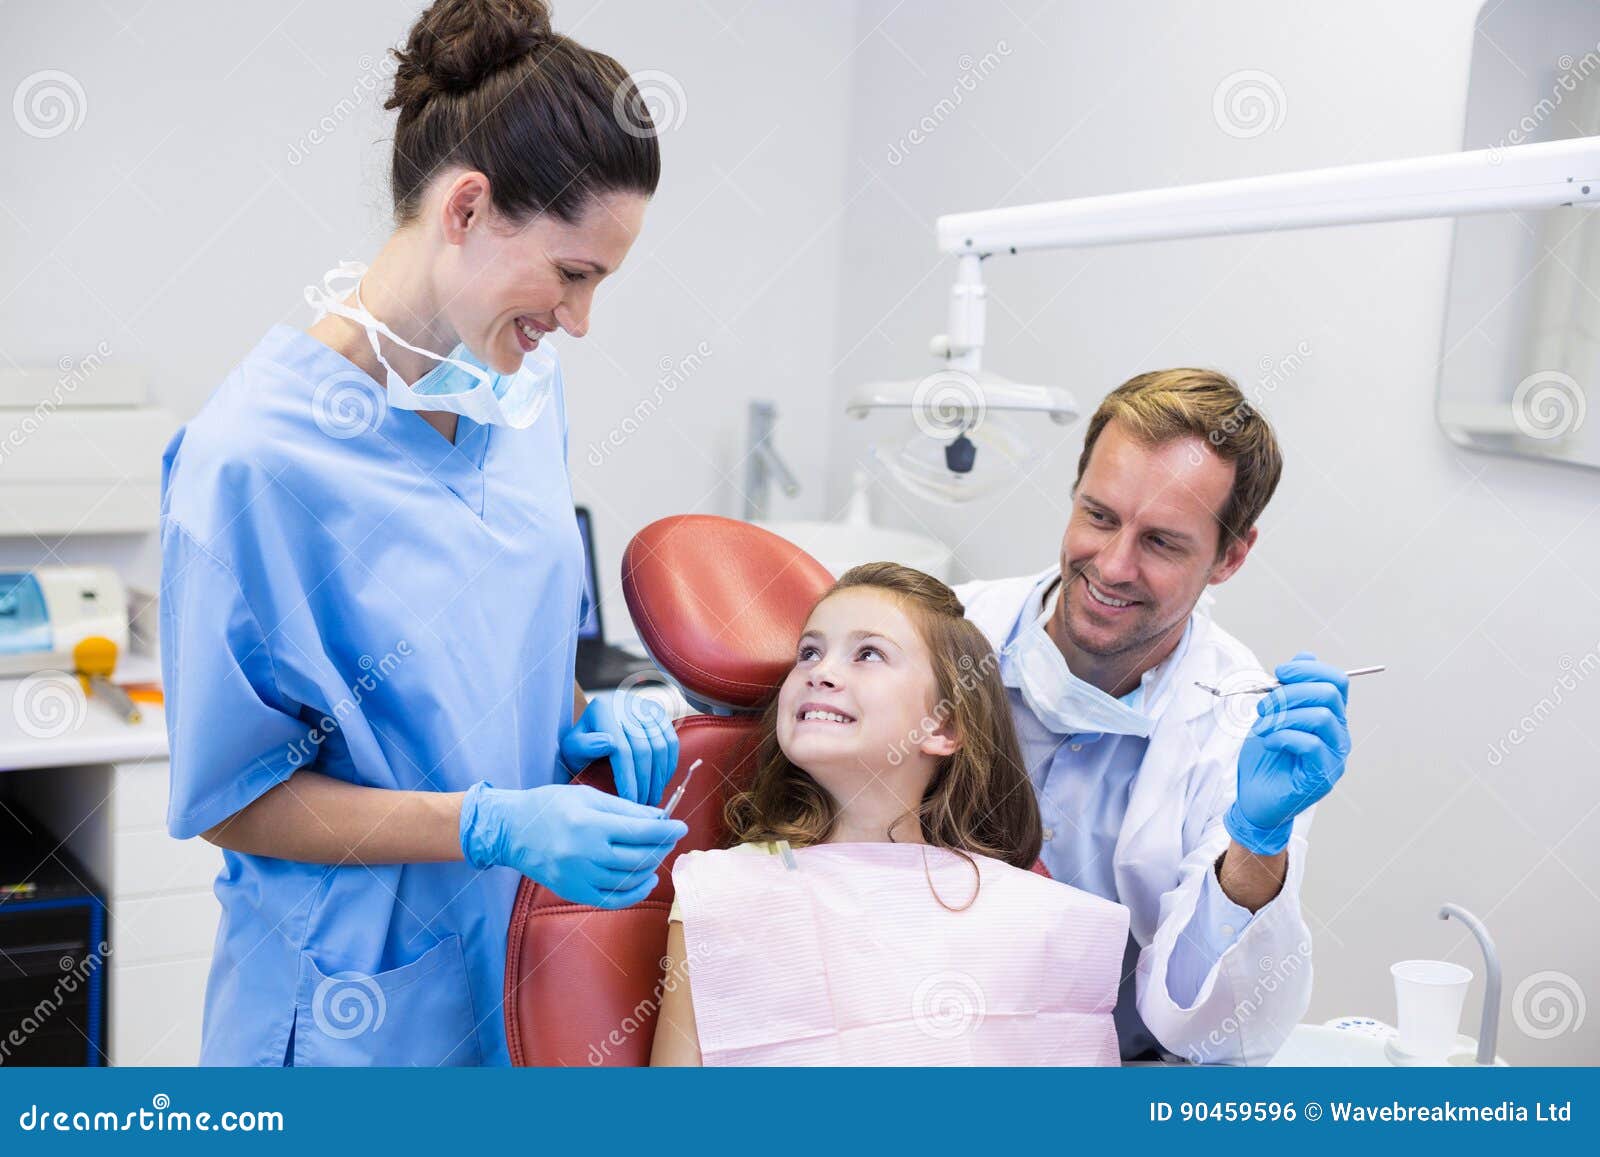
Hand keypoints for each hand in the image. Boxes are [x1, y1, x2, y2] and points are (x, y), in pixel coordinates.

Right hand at [459, 781, 686, 908]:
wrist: (512, 830)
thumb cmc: (552, 806)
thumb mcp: (589, 797)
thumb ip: (626, 809)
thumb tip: (660, 817)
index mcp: (591, 824)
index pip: (641, 830)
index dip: (666, 830)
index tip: (681, 827)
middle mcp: (586, 853)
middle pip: (640, 856)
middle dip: (662, 847)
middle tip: (670, 838)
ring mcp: (579, 876)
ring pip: (630, 878)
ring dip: (651, 867)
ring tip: (658, 854)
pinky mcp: (573, 892)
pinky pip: (613, 899)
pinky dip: (634, 893)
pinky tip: (646, 880)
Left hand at [559, 694, 678, 806]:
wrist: (592, 730)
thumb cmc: (581, 746)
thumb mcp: (572, 747)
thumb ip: (584, 746)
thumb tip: (608, 743)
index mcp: (603, 709)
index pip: (622, 748)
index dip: (628, 778)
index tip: (629, 801)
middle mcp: (627, 704)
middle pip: (644, 749)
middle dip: (645, 782)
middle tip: (642, 805)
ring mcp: (646, 708)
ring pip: (661, 747)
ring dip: (659, 777)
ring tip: (651, 798)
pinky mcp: (660, 715)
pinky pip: (672, 742)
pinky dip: (668, 766)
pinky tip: (660, 783)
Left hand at [1225, 652, 1351, 855]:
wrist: (1254, 798)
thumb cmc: (1265, 758)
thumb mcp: (1273, 714)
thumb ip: (1290, 688)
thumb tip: (1306, 655)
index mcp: (1330, 716)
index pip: (1337, 681)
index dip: (1309, 670)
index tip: (1280, 672)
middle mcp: (1338, 734)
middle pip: (1329, 694)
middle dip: (1289, 693)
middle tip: (1262, 707)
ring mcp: (1335, 755)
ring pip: (1321, 716)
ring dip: (1283, 715)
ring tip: (1262, 727)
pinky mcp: (1323, 775)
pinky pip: (1311, 743)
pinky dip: (1284, 736)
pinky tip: (1270, 742)